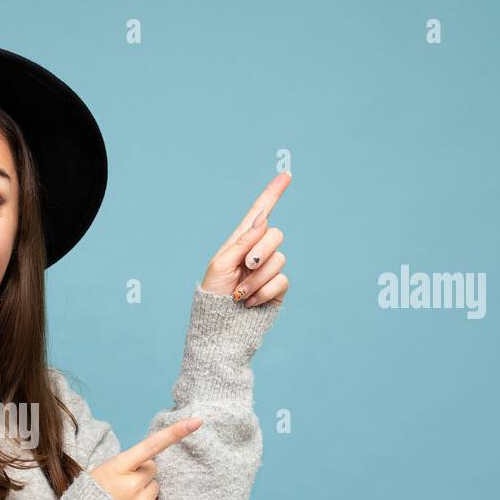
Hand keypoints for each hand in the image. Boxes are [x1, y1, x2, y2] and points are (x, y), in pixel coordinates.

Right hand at [88, 417, 203, 499]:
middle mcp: (129, 485)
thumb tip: (151, 463)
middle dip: (142, 474)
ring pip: (156, 487)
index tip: (197, 421)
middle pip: (153, 468)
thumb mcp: (98, 474)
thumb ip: (124, 466)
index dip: (175, 432)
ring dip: (144, 492)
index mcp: (115, 468)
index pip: (150, 446)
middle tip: (123, 486)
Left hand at [200, 172, 291, 307]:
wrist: (219, 325)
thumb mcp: (221, 264)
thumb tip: (263, 219)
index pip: (260, 213)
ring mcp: (268, 270)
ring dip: (256, 278)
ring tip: (240, 293)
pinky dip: (264, 292)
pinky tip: (249, 302)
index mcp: (240, 242)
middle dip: (260, 250)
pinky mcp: (277, 288)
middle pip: (275, 235)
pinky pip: (282, 280)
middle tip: (246, 265)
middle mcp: (257, 252)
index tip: (286, 175)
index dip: (273, 194)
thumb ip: (242, 242)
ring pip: (278, 260)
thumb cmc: (214, 294)